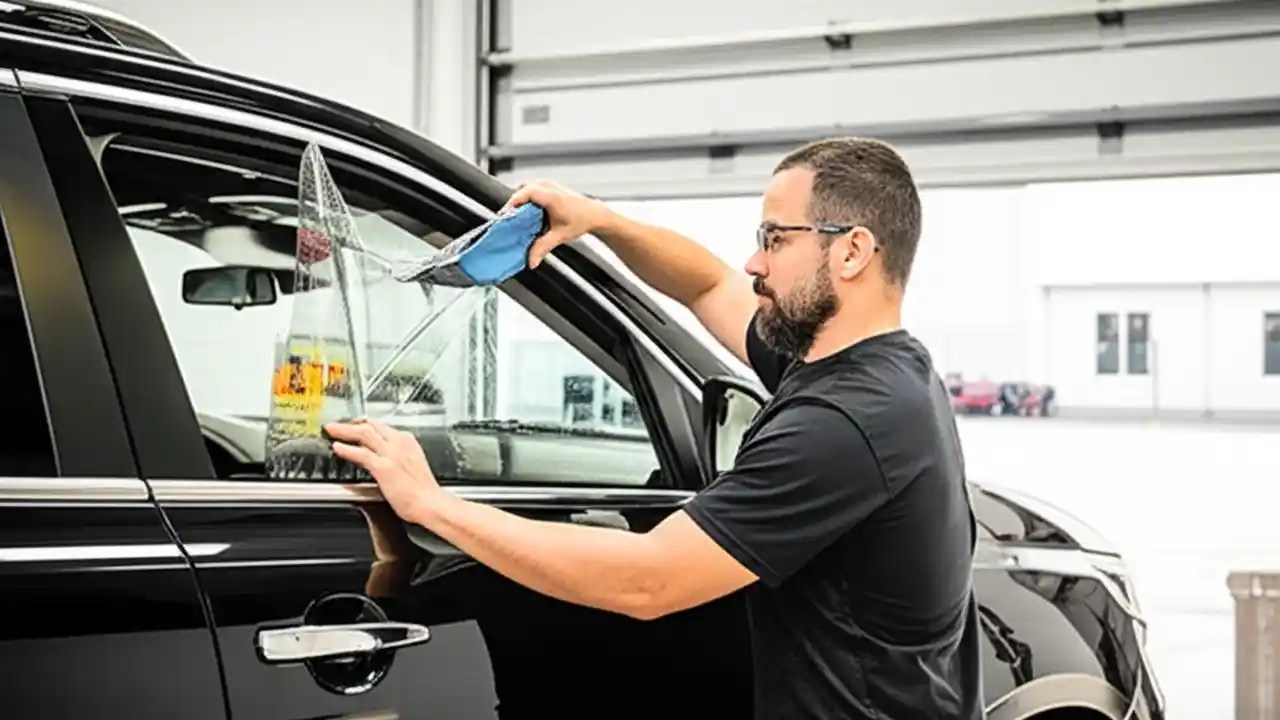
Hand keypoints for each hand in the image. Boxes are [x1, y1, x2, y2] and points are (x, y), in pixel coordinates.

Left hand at [326, 417, 443, 523]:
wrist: (431, 503)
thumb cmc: (424, 491)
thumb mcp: (414, 465)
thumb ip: (400, 458)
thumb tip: (387, 459)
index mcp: (408, 442)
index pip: (383, 427)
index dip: (366, 424)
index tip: (356, 425)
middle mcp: (400, 443)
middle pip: (371, 425)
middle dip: (352, 422)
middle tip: (339, 424)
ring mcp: (391, 453)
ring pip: (364, 433)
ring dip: (345, 430)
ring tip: (332, 430)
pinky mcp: (384, 466)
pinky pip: (361, 453)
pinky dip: (347, 449)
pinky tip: (338, 448)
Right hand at [503, 179, 611, 268]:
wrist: (595, 214)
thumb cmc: (581, 221)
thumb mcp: (560, 236)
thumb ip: (543, 248)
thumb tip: (531, 261)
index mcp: (551, 197)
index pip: (525, 193)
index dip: (512, 203)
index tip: (505, 215)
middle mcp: (549, 187)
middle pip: (522, 190)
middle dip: (514, 204)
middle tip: (508, 220)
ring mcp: (549, 184)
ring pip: (526, 189)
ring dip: (520, 201)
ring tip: (516, 217)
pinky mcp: (549, 186)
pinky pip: (532, 189)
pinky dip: (527, 199)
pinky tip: (526, 212)